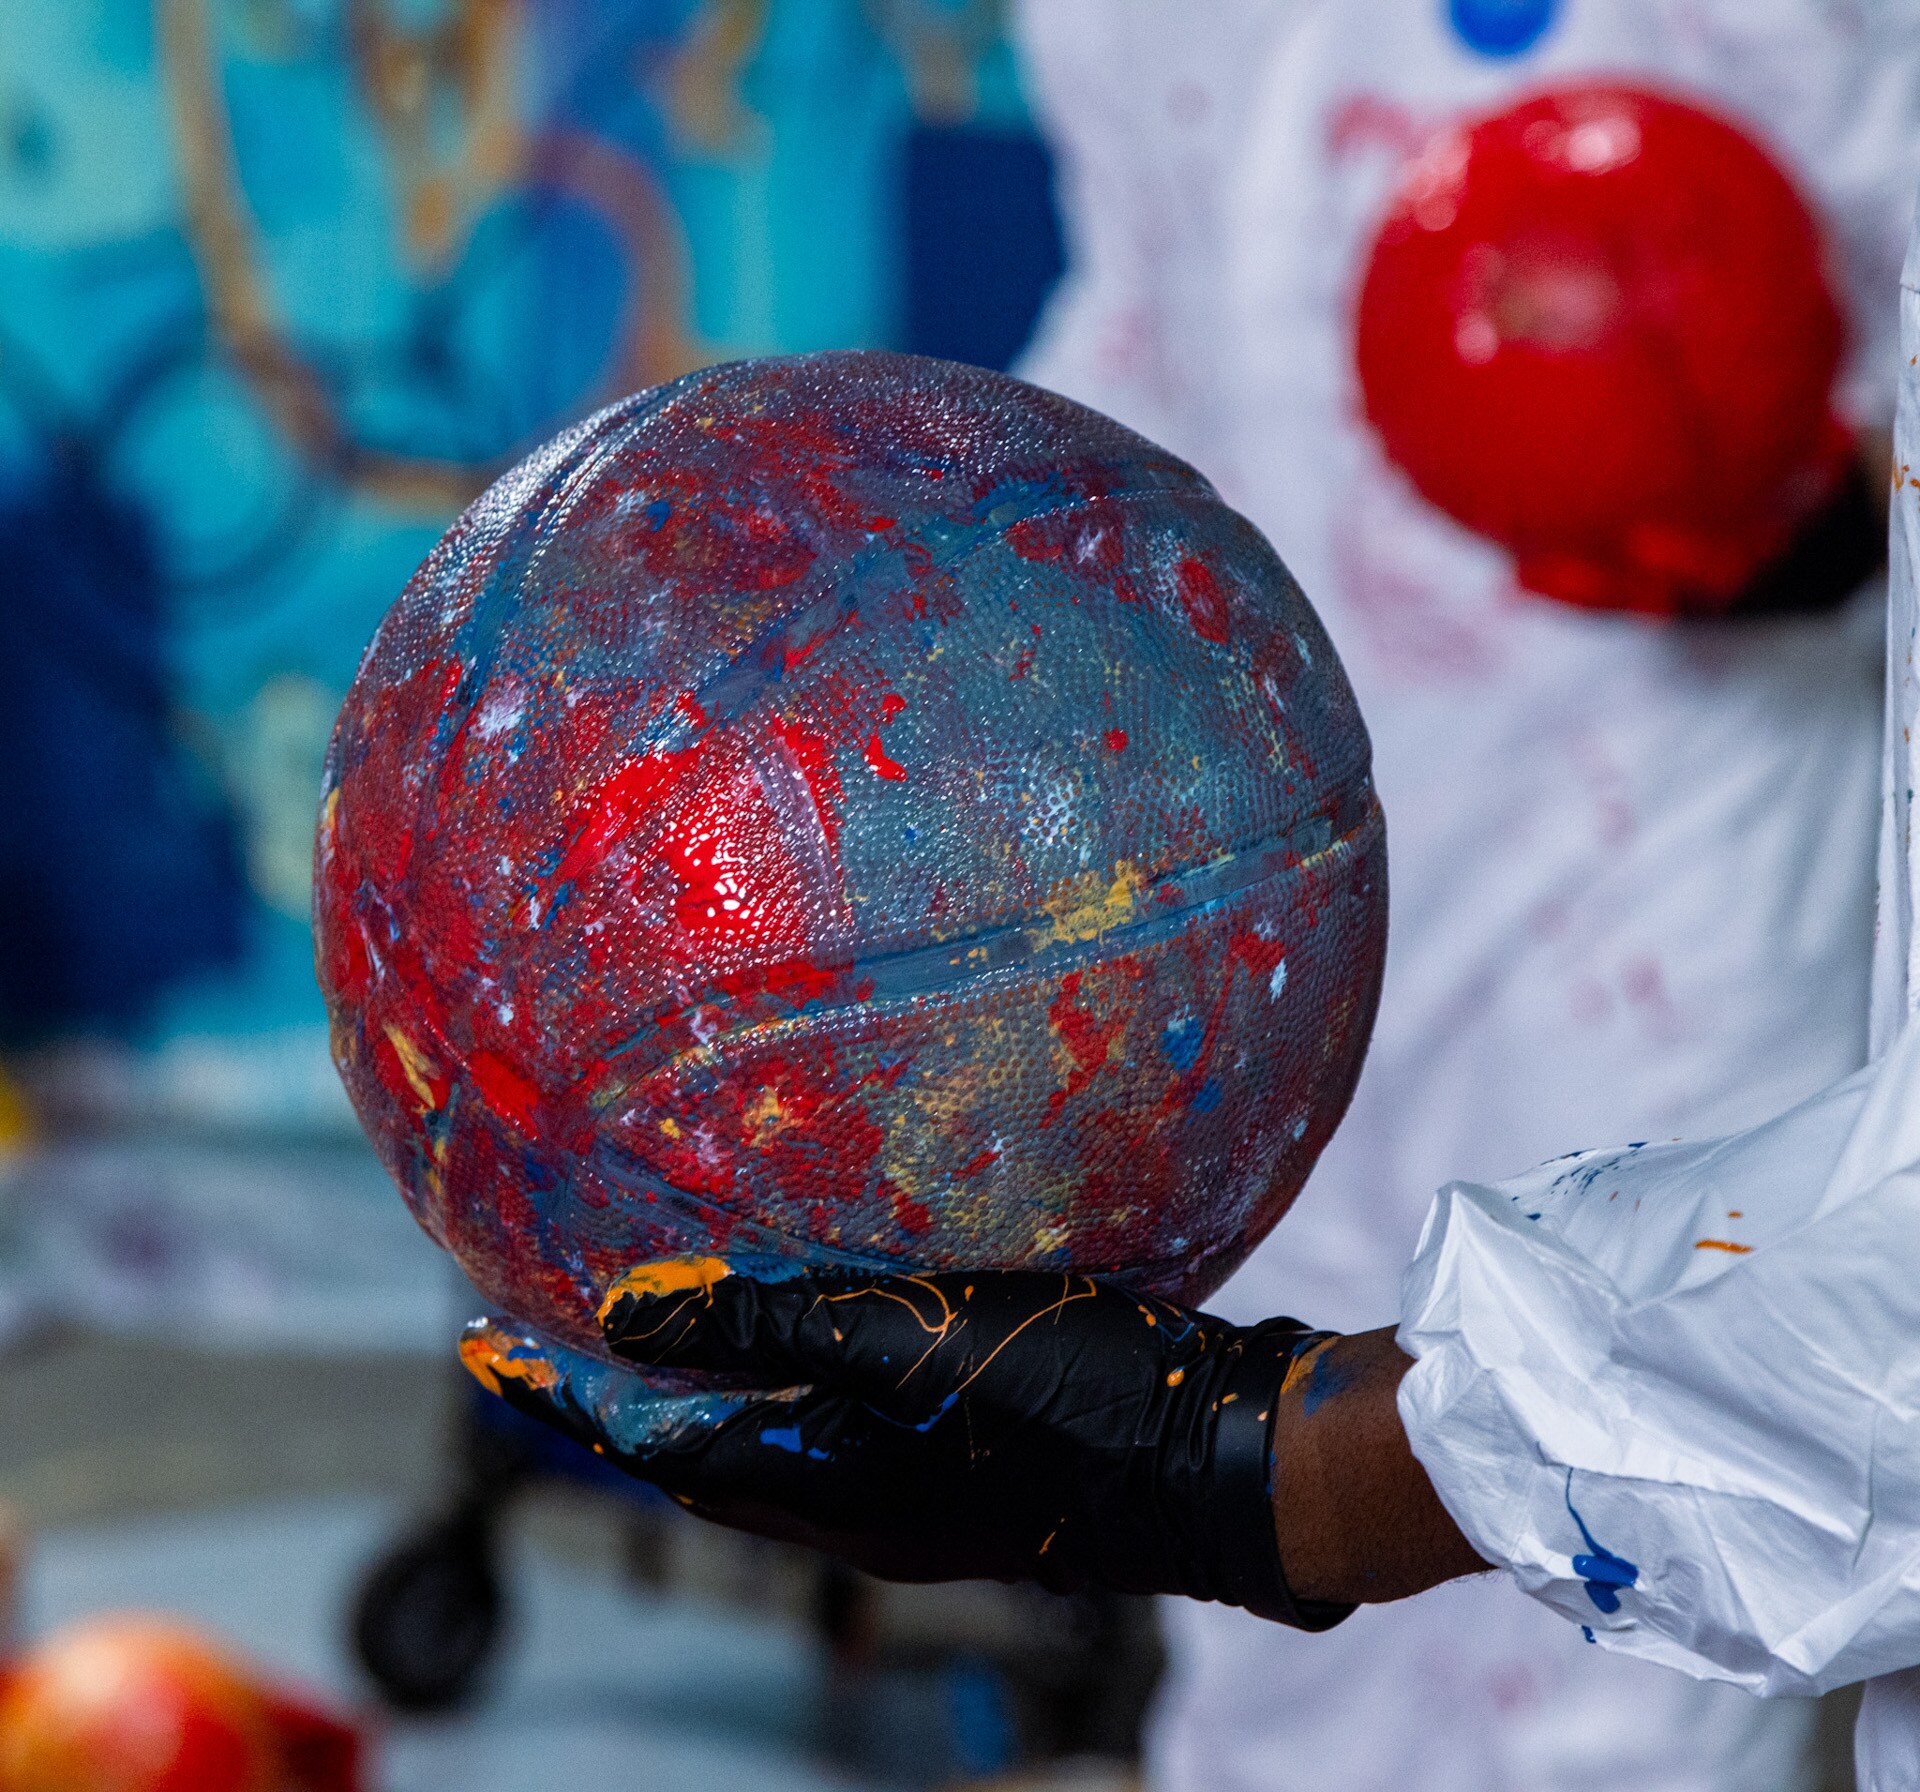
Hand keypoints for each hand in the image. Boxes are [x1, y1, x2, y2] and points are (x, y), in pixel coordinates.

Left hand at [460, 1259, 1352, 1628]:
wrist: (1218, 1460)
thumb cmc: (1066, 1391)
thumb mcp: (906, 1341)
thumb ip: (767, 1322)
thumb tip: (624, 1311)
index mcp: (819, 1481)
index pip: (650, 1444)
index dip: (561, 1397)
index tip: (479, 1350)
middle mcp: (848, 1507)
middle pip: (695, 1459)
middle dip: (614, 1403)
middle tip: (554, 1335)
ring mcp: (908, 1500)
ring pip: (763, 1452)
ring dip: (697, 1396)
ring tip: (660, 1330)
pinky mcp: (960, 1470)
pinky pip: (832, 1434)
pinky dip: (782, 1388)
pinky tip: (813, 1333)